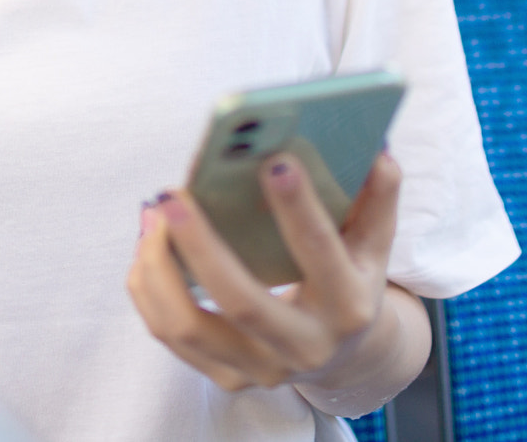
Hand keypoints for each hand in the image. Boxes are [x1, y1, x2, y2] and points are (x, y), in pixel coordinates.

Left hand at [125, 152, 427, 409]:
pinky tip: (148, 246)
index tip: (273, 161)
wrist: (344, 354)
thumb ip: (378, 197)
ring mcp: (262, 369)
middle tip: (172, 196)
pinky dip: (150, 289)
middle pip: (242, 301)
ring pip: (189, 327)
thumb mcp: (375, 243)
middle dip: (201, 246)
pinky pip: (171, 335)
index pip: (321, 255)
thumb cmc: (352, 279)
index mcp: (348, 306)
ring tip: (152, 216)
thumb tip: (375, 148)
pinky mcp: (228, 377)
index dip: (298, 208)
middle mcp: (306, 346)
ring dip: (159, 269)